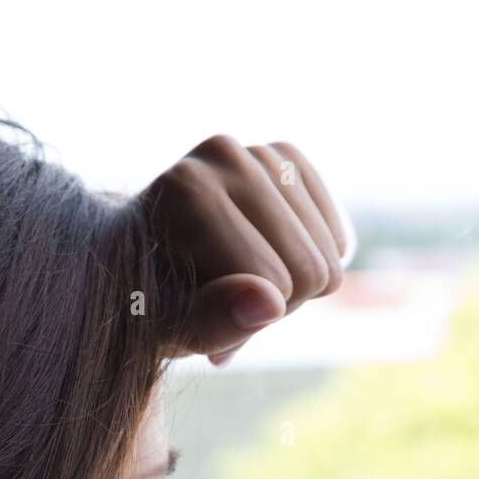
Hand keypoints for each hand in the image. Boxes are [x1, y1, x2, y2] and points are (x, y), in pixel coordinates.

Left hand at [138, 135, 347, 364]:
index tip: (207, 308)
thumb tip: (269, 303)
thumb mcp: (170, 328)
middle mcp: (225, 154)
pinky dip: (312, 260)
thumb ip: (214, 320)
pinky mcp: (287, 158)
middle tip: (226, 295)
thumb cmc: (152, 299)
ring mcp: (260, 150)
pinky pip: (337, 236)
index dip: (251, 317)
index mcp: (189, 189)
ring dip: (294, 282)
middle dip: (277, 301)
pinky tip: (269, 257)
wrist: (141, 255)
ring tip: (241, 276)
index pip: (273, 283)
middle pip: (310, 267)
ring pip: (330, 254)